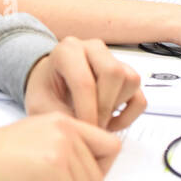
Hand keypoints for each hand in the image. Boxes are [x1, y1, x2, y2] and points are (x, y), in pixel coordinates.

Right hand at [0, 113, 120, 180]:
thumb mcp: (38, 139)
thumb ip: (67, 147)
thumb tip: (94, 174)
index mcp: (65, 120)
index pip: (111, 145)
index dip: (99, 168)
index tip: (77, 177)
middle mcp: (67, 129)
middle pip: (99, 177)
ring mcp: (63, 147)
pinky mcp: (55, 168)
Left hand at [24, 37, 145, 132]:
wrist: (50, 83)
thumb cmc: (46, 90)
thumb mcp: (41, 105)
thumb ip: (62, 117)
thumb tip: (88, 132)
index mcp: (68, 50)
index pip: (84, 80)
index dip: (87, 110)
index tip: (85, 130)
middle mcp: (93, 48)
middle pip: (113, 73)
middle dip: (104, 107)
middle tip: (93, 127)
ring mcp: (112, 59)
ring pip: (130, 80)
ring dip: (117, 107)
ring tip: (99, 122)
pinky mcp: (126, 74)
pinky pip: (139, 96)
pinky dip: (129, 115)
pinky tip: (111, 122)